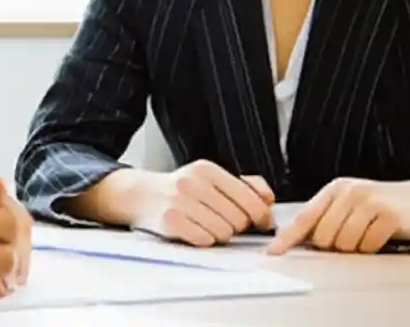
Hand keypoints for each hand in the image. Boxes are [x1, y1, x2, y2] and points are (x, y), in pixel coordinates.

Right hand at [131, 160, 274, 246]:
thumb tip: (268, 198)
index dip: (260, 215)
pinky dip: (204, 239)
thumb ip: (243, 185)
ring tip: (207, 225)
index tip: (260, 221)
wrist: (141, 195)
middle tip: (223, 221)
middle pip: (238, 219)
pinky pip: (204, 240)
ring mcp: (180, 202)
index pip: (248, 199)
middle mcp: (193, 183)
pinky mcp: (171, 221)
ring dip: (219, 234)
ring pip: (223, 232)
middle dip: (236, 225)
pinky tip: (195, 230)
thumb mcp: (210, 178)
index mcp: (207, 169)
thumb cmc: (180, 189)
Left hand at [267, 178, 409, 254]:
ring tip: (370, 234)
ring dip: (356, 248)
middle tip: (354, 236)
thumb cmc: (386, 205)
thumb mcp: (352, 204)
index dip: (288, 237)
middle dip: (335, 246)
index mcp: (335, 189)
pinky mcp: (389, 215)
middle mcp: (349, 192)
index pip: (304, 217)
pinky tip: (383, 235)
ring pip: (344, 244)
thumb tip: (301, 240)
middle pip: (324, 237)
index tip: (274, 251)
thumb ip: (328, 217)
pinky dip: (374, 248)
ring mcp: (369, 202)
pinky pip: (368, 246)